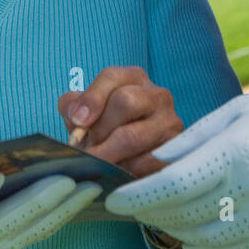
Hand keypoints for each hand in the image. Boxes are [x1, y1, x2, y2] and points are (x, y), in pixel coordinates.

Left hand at [58, 66, 182, 176]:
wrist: (135, 160)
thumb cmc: (107, 130)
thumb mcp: (87, 113)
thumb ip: (72, 106)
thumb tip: (75, 115)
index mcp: (134, 79)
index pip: (112, 76)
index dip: (92, 98)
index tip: (78, 121)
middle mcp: (158, 96)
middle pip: (126, 101)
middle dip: (100, 129)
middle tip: (89, 147)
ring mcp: (171, 123)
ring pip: (133, 136)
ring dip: (108, 153)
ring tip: (97, 163)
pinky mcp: (175, 152)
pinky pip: (144, 162)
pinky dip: (125, 170)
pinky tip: (118, 172)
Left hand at [104, 68, 248, 248]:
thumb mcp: (236, 111)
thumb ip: (194, 138)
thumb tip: (157, 159)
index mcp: (234, 154)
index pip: (173, 185)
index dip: (139, 196)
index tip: (115, 198)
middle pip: (183, 216)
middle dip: (149, 215)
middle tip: (130, 208)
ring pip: (205, 240)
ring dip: (173, 233)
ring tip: (156, 220)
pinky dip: (205, 248)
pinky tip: (192, 237)